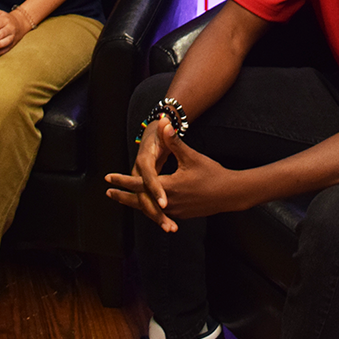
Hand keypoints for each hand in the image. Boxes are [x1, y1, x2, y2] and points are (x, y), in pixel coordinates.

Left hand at [106, 120, 245, 229]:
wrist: (230, 194)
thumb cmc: (211, 173)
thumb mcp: (191, 156)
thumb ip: (174, 141)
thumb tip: (165, 124)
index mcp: (168, 186)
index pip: (139, 184)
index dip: (122, 180)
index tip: (108, 178)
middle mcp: (168, 202)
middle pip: (139, 201)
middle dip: (123, 197)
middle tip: (109, 193)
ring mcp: (175, 211)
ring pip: (150, 209)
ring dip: (136, 203)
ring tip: (125, 199)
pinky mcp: (181, 215)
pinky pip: (161, 212)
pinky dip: (150, 208)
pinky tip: (148, 206)